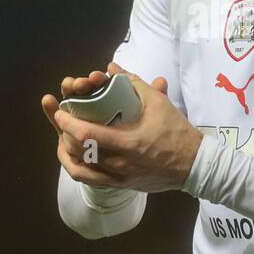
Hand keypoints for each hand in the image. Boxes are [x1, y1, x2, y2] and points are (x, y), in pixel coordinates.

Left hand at [44, 62, 201, 192]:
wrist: (193, 164)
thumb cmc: (176, 132)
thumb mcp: (157, 103)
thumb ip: (132, 83)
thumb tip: (111, 68)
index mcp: (128, 143)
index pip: (86, 135)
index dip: (67, 123)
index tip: (60, 111)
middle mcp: (119, 164)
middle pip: (79, 151)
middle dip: (64, 134)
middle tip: (63, 120)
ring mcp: (119, 178)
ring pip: (80, 169)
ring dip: (67, 152)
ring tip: (64, 138)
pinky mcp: (120, 186)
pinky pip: (89, 180)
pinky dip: (77, 167)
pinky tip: (75, 157)